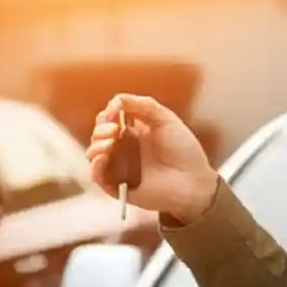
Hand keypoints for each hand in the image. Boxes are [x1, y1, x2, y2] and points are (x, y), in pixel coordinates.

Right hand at [87, 94, 218, 222]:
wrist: (193, 181)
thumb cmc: (184, 151)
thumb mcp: (166, 119)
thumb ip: (142, 105)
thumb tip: (115, 101)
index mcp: (135, 132)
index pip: (109, 119)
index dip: (108, 113)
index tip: (115, 111)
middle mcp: (125, 148)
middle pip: (99, 134)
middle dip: (101, 128)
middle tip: (114, 129)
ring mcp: (120, 167)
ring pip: (93, 153)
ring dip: (96, 145)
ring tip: (111, 143)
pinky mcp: (118, 186)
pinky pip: (97, 176)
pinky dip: (95, 166)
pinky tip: (104, 157)